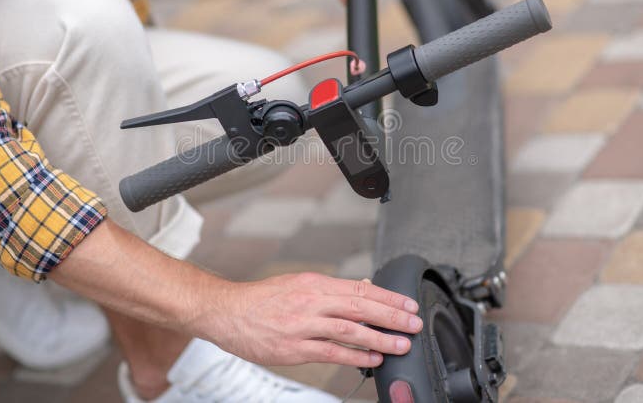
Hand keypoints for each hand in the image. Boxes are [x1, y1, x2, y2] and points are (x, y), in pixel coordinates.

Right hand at [201, 272, 421, 367]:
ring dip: (380, 338)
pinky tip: (373, 359)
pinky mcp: (295, 349)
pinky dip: (355, 356)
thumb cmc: (263, 299)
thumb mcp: (298, 283)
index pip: (360, 288)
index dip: (388, 297)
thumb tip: (363, 289)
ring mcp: (303, 326)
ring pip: (350, 330)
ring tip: (401, 344)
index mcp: (315, 283)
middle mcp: (311, 301)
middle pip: (360, 307)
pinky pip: (331, 352)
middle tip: (414, 323)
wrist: (227, 312)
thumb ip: (331, 290)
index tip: (409, 304)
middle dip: (392, 316)